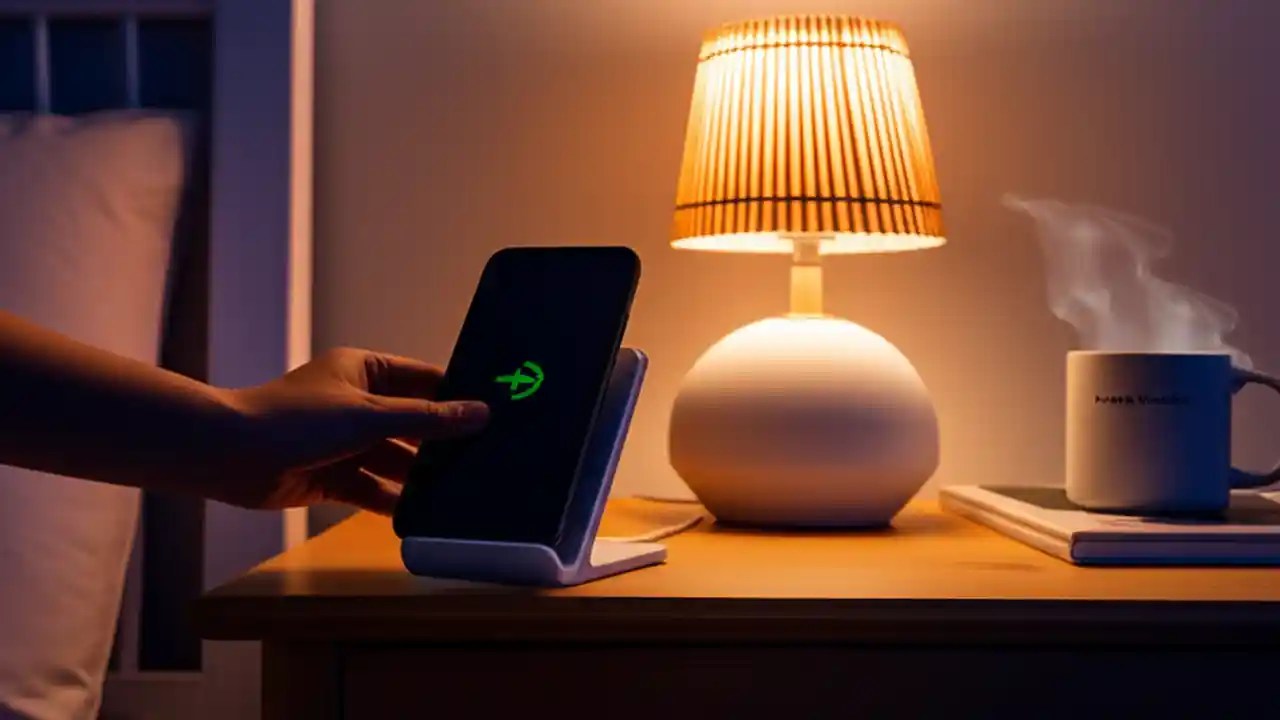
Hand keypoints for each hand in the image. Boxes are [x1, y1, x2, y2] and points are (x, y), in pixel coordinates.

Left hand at [216, 348, 487, 513]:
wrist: (228, 455)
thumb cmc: (296, 419)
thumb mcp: (369, 415)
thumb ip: (426, 418)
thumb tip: (480, 413)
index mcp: (364, 371)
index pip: (423, 379)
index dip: (456, 395)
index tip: (494, 413)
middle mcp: (356, 403)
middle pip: (411, 423)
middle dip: (441, 443)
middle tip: (485, 461)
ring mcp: (344, 441)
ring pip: (393, 459)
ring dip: (418, 476)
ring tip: (459, 492)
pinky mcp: (331, 476)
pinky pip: (372, 488)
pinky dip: (392, 500)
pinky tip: (421, 514)